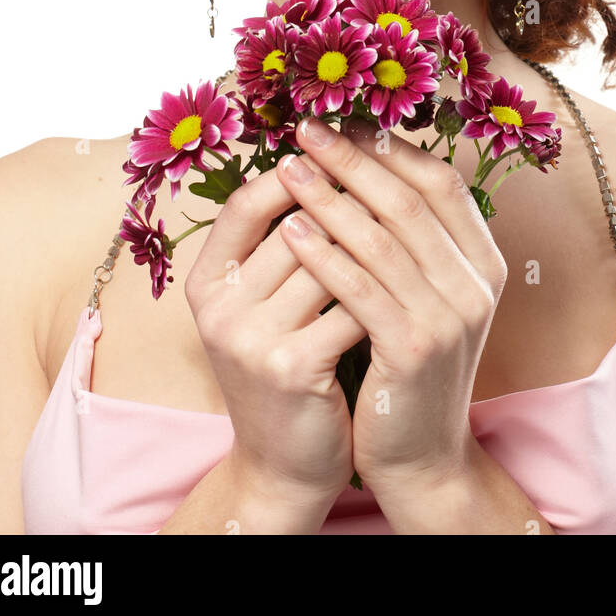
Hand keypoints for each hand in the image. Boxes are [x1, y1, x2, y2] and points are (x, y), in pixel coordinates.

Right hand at [183, 156, 373, 507]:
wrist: (284, 463)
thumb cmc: (285, 365)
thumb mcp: (262, 304)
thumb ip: (277, 245)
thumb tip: (326, 164)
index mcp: (206, 280)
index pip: (247, 202)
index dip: (296, 172)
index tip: (343, 152)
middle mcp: (218, 306)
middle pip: (296, 224)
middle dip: (351, 203)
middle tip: (394, 184)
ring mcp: (250, 338)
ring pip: (329, 261)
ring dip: (373, 244)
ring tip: (408, 228)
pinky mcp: (291, 368)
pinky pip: (351, 307)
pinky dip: (382, 292)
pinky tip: (408, 283)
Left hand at [278, 116, 507, 493]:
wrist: (423, 457)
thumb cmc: (412, 366)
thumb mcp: (430, 297)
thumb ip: (415, 241)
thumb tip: (369, 164)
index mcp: (484, 262)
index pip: (440, 183)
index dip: (390, 150)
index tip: (344, 124)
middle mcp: (476, 284)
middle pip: (408, 201)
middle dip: (353, 159)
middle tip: (307, 130)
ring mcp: (450, 317)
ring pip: (380, 238)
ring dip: (328, 197)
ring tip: (287, 169)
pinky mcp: (413, 349)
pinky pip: (360, 287)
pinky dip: (323, 252)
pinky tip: (289, 229)